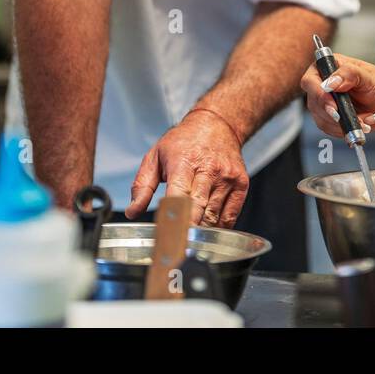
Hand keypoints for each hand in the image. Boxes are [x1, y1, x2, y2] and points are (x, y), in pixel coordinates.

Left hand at [125, 110, 248, 226]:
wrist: (217, 125)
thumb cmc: (184, 142)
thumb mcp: (155, 156)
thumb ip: (142, 186)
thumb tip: (133, 211)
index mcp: (184, 162)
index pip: (179, 195)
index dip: (174, 217)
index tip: (168, 237)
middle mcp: (209, 170)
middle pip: (199, 209)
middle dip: (187, 230)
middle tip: (177, 248)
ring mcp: (227, 177)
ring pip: (214, 216)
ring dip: (201, 230)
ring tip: (189, 237)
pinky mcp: (241, 184)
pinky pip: (230, 216)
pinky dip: (218, 227)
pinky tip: (207, 228)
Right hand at [299, 54, 374, 137]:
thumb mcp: (369, 76)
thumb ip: (350, 74)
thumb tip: (330, 83)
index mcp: (330, 67)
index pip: (310, 80)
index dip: (318, 94)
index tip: (333, 105)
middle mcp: (324, 85)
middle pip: (314, 102)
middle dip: (333, 114)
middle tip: (349, 118)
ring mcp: (328, 104)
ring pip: (321, 119)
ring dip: (343, 124)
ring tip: (364, 121)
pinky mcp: (333, 119)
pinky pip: (331, 130)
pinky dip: (347, 130)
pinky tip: (363, 125)